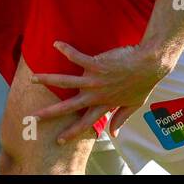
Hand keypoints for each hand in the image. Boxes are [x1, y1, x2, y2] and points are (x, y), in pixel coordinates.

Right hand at [30, 41, 176, 145]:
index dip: (72, 132)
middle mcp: (96, 94)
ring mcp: (95, 80)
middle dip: (50, 112)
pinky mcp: (97, 64)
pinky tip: (56, 44)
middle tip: (34, 117)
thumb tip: (114, 134)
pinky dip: (66, 50)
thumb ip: (121, 118)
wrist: (150, 64)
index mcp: (104, 105)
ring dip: (48, 79)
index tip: (59, 140)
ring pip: (66, 81)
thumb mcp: (134, 105)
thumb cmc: (143, 82)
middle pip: (69, 106)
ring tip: (34, 78)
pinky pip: (77, 57)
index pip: (85, 122)